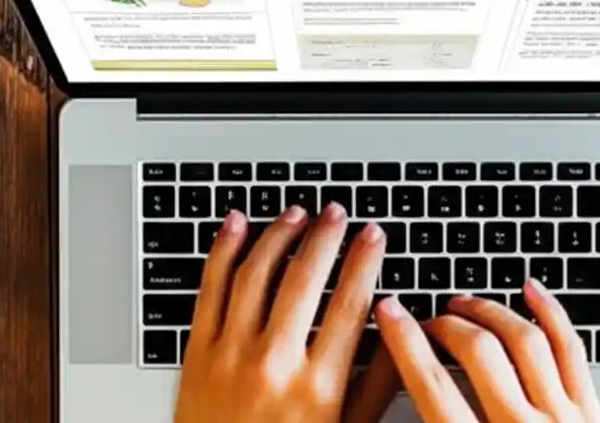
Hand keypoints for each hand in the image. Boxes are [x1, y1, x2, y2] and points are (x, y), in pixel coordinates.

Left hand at [174, 204, 385, 422]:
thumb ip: (376, 384)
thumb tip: (402, 336)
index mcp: (317, 387)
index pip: (349, 305)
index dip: (364, 261)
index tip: (374, 236)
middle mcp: (273, 365)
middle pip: (303, 280)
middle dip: (325, 237)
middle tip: (338, 213)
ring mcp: (230, 355)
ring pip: (255, 274)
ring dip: (279, 235)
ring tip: (297, 214)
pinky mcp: (197, 354)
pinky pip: (209, 289)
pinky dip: (223, 250)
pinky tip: (237, 226)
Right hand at [360, 281, 599, 422]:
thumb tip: (401, 413)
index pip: (434, 387)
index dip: (405, 342)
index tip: (388, 313)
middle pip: (478, 353)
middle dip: (444, 325)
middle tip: (423, 319)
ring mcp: (564, 418)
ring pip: (524, 339)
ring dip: (489, 312)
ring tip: (462, 303)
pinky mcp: (592, 413)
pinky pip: (571, 347)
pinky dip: (550, 311)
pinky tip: (530, 289)